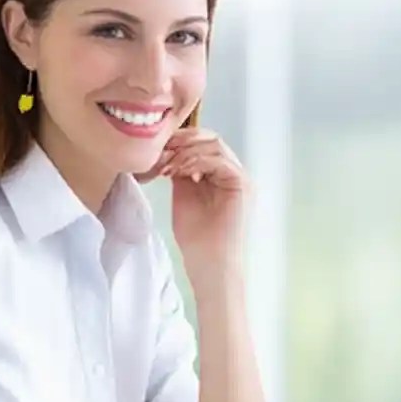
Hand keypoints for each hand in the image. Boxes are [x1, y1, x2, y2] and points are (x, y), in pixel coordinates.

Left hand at [138, 128, 249, 285]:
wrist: (209, 262)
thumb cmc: (197, 238)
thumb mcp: (182, 194)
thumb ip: (181, 171)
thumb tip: (169, 150)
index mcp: (219, 174)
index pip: (202, 143)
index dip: (179, 140)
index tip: (157, 148)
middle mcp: (232, 172)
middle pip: (210, 138)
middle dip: (182, 141)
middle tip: (162, 151)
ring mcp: (240, 177)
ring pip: (215, 145)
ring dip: (187, 151)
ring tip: (169, 166)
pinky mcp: (243, 185)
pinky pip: (220, 160)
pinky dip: (197, 161)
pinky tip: (181, 172)